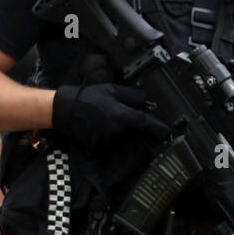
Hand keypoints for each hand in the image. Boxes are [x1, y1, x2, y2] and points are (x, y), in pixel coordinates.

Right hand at [51, 83, 169, 145]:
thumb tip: (146, 100)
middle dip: (138, 124)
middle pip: (137, 130)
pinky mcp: (102, 144)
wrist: (66, 110)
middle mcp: (118, 131)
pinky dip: (114, 133)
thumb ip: (132, 96)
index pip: (146, 123)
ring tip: (112, 116)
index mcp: (122, 116)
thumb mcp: (112, 90)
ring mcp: (110, 139)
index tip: (167, 131)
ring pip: (126, 135)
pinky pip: (114, 139)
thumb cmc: (88, 97)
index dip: (159, 128)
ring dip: (125, 129)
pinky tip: (105, 123)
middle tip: (130, 115)